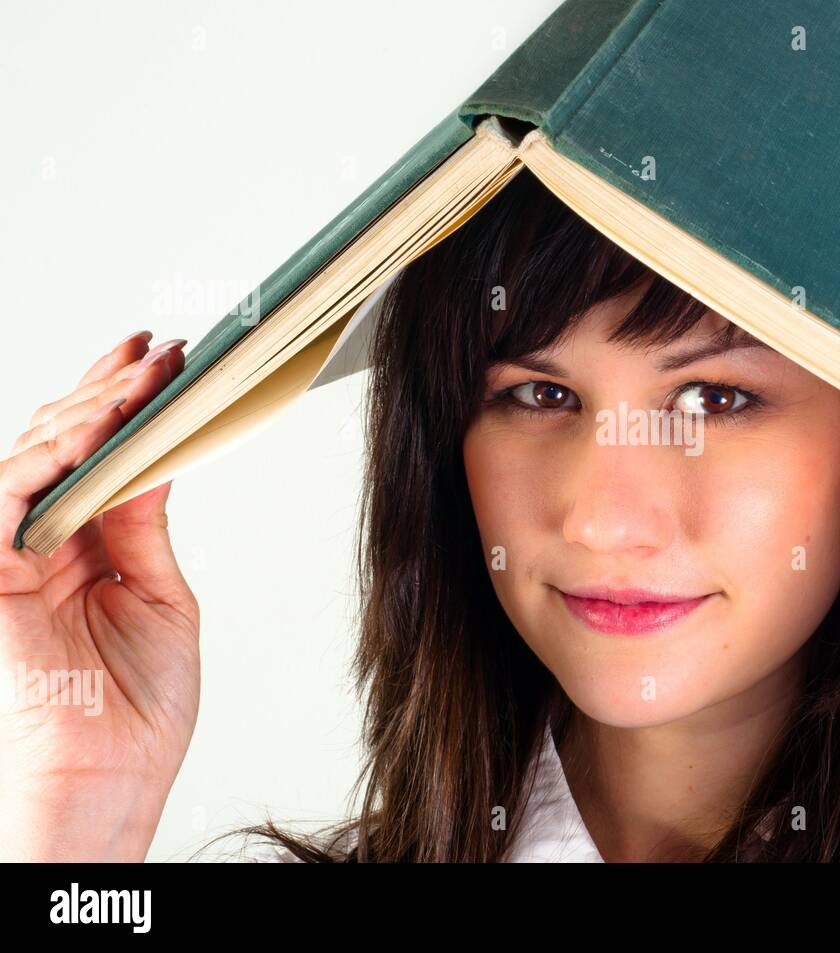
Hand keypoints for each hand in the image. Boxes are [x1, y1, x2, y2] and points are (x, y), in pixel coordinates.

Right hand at [0, 331, 199, 860]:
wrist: (110, 779)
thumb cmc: (138, 710)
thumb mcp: (162, 596)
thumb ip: (145, 523)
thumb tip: (155, 450)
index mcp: (87, 546)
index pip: (95, 457)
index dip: (123, 404)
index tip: (167, 360)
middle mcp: (44, 543)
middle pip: (62, 445)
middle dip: (110, 391)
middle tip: (162, 354)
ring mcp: (10, 556)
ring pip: (32, 459)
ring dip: (88, 410)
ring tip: (142, 378)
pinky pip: (8, 500)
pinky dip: (50, 460)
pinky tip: (97, 427)